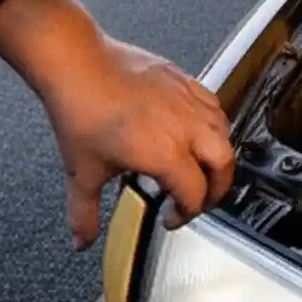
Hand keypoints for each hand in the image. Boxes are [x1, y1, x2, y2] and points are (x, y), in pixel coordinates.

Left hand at [0, 0, 234, 248]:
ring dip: (218, 154)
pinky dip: (213, 122)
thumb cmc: (81, 109)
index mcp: (164, 153)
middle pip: (224, 164)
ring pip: (223, 131)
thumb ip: (85, 213)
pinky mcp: (182, 79)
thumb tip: (83, 238)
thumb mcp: (82, 172)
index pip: (194, 193)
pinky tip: (200, 128)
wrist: (77, 63)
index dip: (186, 213)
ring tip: (205, 166)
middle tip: (203, 199)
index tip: (172, 216)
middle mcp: (184, 126)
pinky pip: (212, 104)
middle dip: (218, 188)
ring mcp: (186, 100)